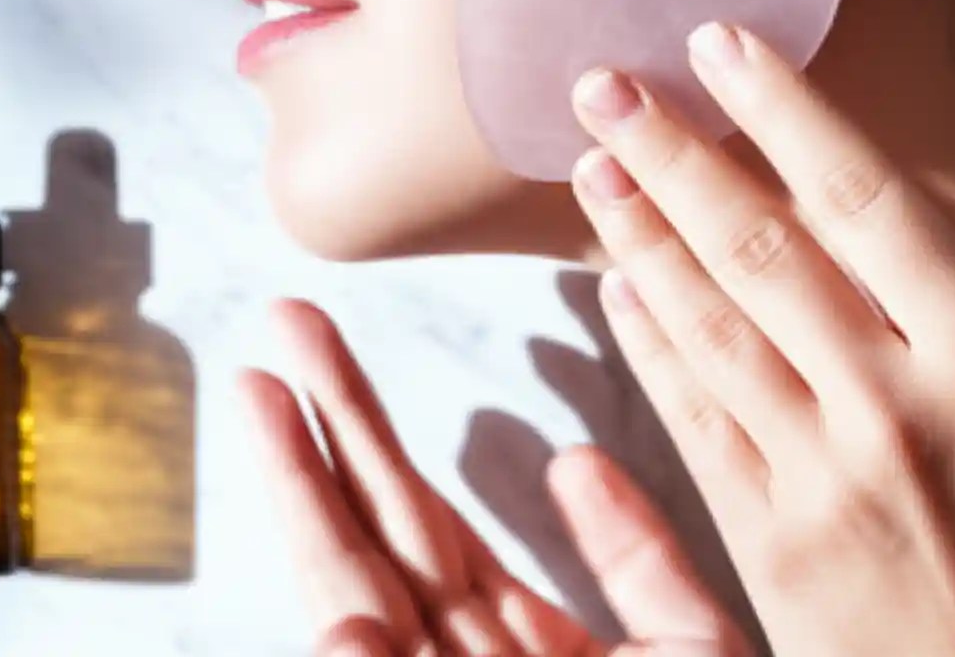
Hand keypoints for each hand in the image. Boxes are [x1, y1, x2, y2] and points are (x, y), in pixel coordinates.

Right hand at [239, 301, 752, 655]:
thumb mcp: (695, 654)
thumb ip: (641, 564)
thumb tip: (570, 463)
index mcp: (518, 648)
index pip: (422, 528)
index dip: (364, 438)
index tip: (311, 357)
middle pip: (381, 542)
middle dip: (325, 440)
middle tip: (277, 329)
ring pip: (367, 602)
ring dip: (312, 510)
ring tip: (259, 397)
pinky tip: (338, 621)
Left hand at [569, 23, 954, 654]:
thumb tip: (860, 235)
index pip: (865, 200)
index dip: (781, 113)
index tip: (719, 53)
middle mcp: (900, 409)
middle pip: (761, 251)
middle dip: (672, 157)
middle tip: (603, 92)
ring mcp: (824, 478)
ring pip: (710, 327)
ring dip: (640, 238)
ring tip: (594, 171)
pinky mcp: (769, 543)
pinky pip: (693, 417)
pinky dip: (651, 344)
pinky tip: (618, 289)